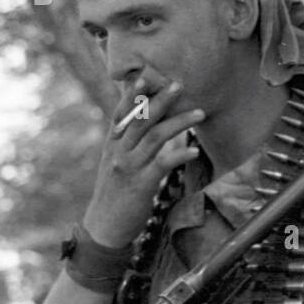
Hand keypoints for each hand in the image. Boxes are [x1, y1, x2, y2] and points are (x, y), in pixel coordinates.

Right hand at [82, 76, 204, 246]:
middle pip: (141, 120)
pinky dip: (179, 155)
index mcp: (113, 144)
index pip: (121, 113)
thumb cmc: (115, 193)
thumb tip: (139, 121)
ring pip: (155, 137)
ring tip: (199, 112)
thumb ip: (126, 142)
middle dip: (161, 101)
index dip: (132, 95)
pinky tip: (193, 151)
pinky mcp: (141, 184)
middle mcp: (119, 151)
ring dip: (179, 123)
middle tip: (179, 84)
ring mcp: (129, 167)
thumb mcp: (115, 163)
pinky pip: (162, 165)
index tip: (145, 76)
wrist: (104, 227)